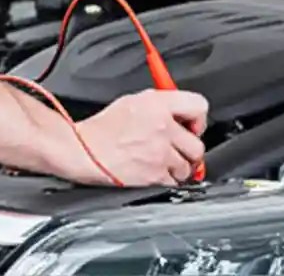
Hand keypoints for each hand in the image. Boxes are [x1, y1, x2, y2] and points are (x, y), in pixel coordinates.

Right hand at [67, 89, 208, 186]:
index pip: (199, 106)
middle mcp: (162, 127)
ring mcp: (160, 152)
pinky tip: (153, 171)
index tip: (191, 126)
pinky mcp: (155, 174)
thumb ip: (160, 105)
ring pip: (188, 166)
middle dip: (188, 149)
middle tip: (177, 149)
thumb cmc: (102, 128)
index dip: (197, 119)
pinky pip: (175, 181)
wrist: (84, 150)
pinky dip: (167, 179)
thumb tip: (180, 114)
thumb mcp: (132, 102)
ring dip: (177, 166)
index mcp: (157, 104)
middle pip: (198, 144)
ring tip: (160, 161)